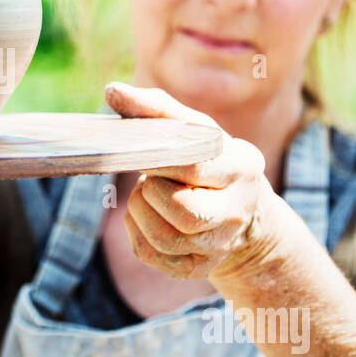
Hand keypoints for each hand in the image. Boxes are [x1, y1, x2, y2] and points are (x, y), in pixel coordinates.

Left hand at [106, 81, 276, 282]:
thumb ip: (154, 107)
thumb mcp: (192, 127)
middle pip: (185, 213)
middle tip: (148, 179)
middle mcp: (238, 210)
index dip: (160, 164)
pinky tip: (143, 217)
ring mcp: (220, 244)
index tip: (145, 156)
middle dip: (151, 194)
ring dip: (140, 214)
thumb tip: (112, 90)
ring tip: (146, 195)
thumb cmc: (208, 157)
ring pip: (165, 239)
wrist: (241, 209)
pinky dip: (136, 235)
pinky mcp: (199, 267)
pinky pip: (155, 258)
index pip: (195, 169)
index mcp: (244, 166)